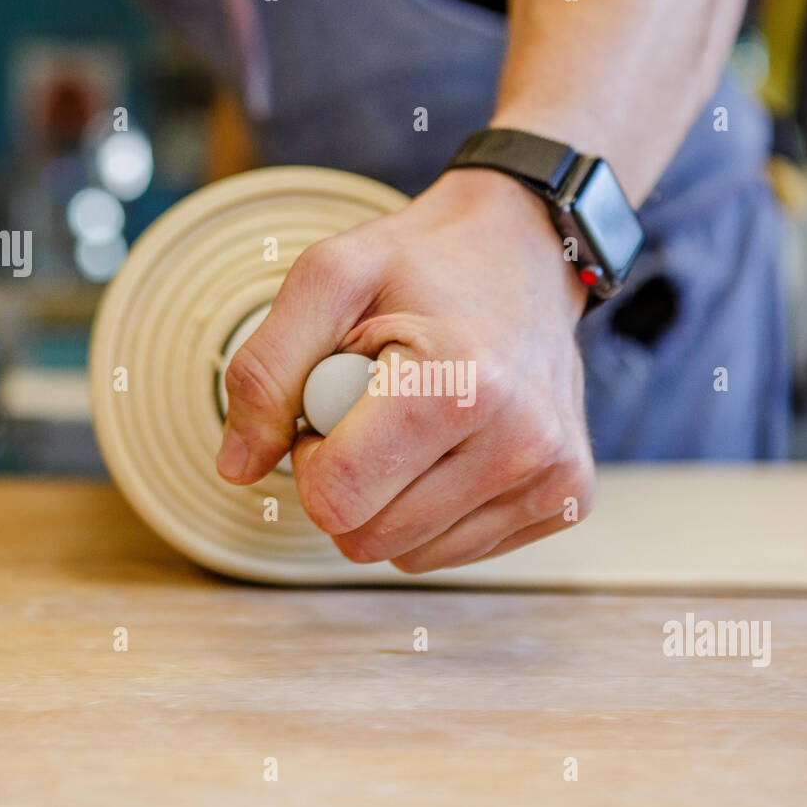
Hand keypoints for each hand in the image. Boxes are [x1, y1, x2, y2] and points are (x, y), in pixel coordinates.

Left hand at [216, 167, 595, 571]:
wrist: (526, 250)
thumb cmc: (422, 264)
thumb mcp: (328, 278)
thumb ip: (266, 370)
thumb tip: (239, 469)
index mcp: (461, 384)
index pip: (337, 497)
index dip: (310, 456)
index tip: (331, 402)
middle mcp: (522, 440)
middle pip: (368, 539)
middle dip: (347, 482)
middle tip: (372, 409)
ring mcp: (552, 475)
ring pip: (410, 556)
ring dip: (390, 499)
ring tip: (416, 420)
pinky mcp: (567, 498)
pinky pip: (456, 553)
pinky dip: (434, 510)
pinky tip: (454, 444)